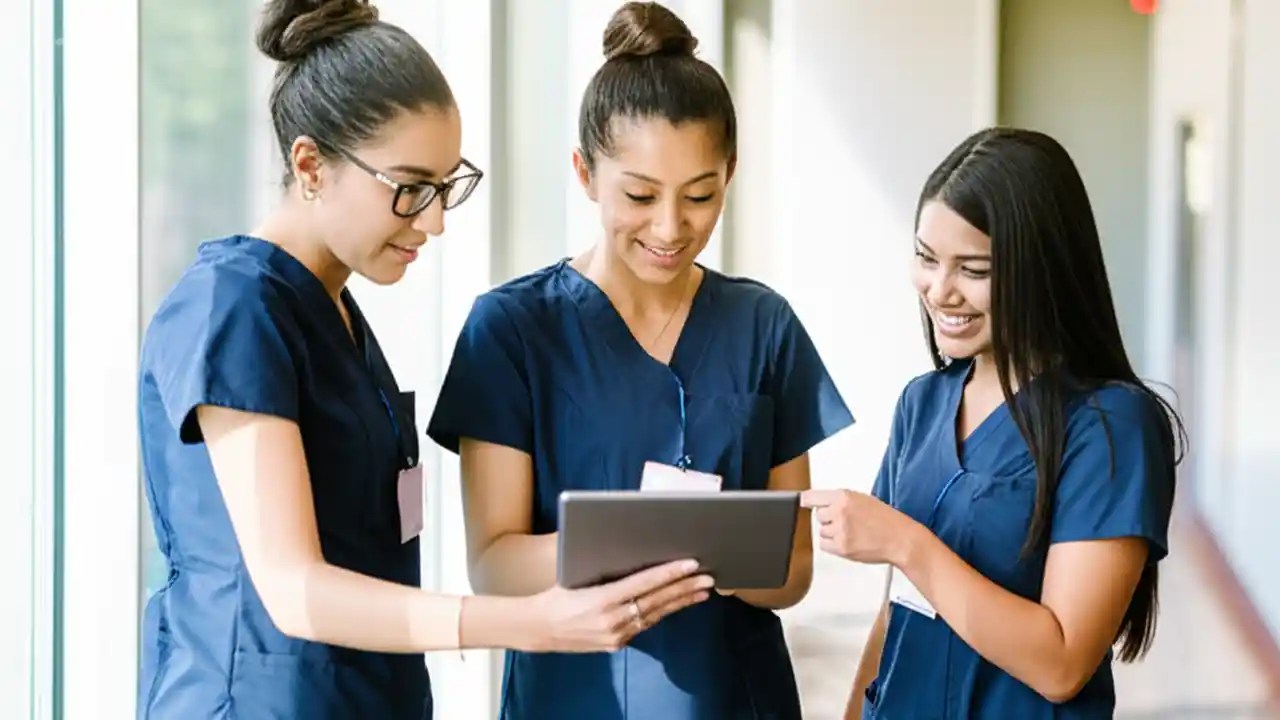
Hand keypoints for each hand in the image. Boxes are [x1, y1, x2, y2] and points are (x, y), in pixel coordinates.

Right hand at [526, 560, 712, 652]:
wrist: (537, 628)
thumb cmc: (556, 594)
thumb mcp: (577, 574)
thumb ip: (606, 568)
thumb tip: (633, 549)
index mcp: (602, 600)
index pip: (644, 583)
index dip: (670, 573)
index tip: (691, 564)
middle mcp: (612, 620)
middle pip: (657, 601)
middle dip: (685, 588)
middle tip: (708, 577)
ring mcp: (616, 635)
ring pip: (655, 614)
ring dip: (680, 602)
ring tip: (702, 591)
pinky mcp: (617, 644)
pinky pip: (644, 624)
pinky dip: (662, 612)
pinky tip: (677, 603)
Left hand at [800, 489, 920, 565]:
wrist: (901, 539)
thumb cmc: (887, 520)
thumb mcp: (863, 500)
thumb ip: (841, 501)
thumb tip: (822, 504)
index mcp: (844, 496)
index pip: (812, 497)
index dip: (806, 500)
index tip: (801, 502)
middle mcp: (840, 511)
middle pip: (818, 516)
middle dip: (828, 519)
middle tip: (846, 522)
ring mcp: (840, 530)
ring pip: (821, 532)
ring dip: (832, 532)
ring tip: (851, 532)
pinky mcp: (841, 547)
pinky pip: (825, 546)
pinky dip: (833, 545)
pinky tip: (848, 541)